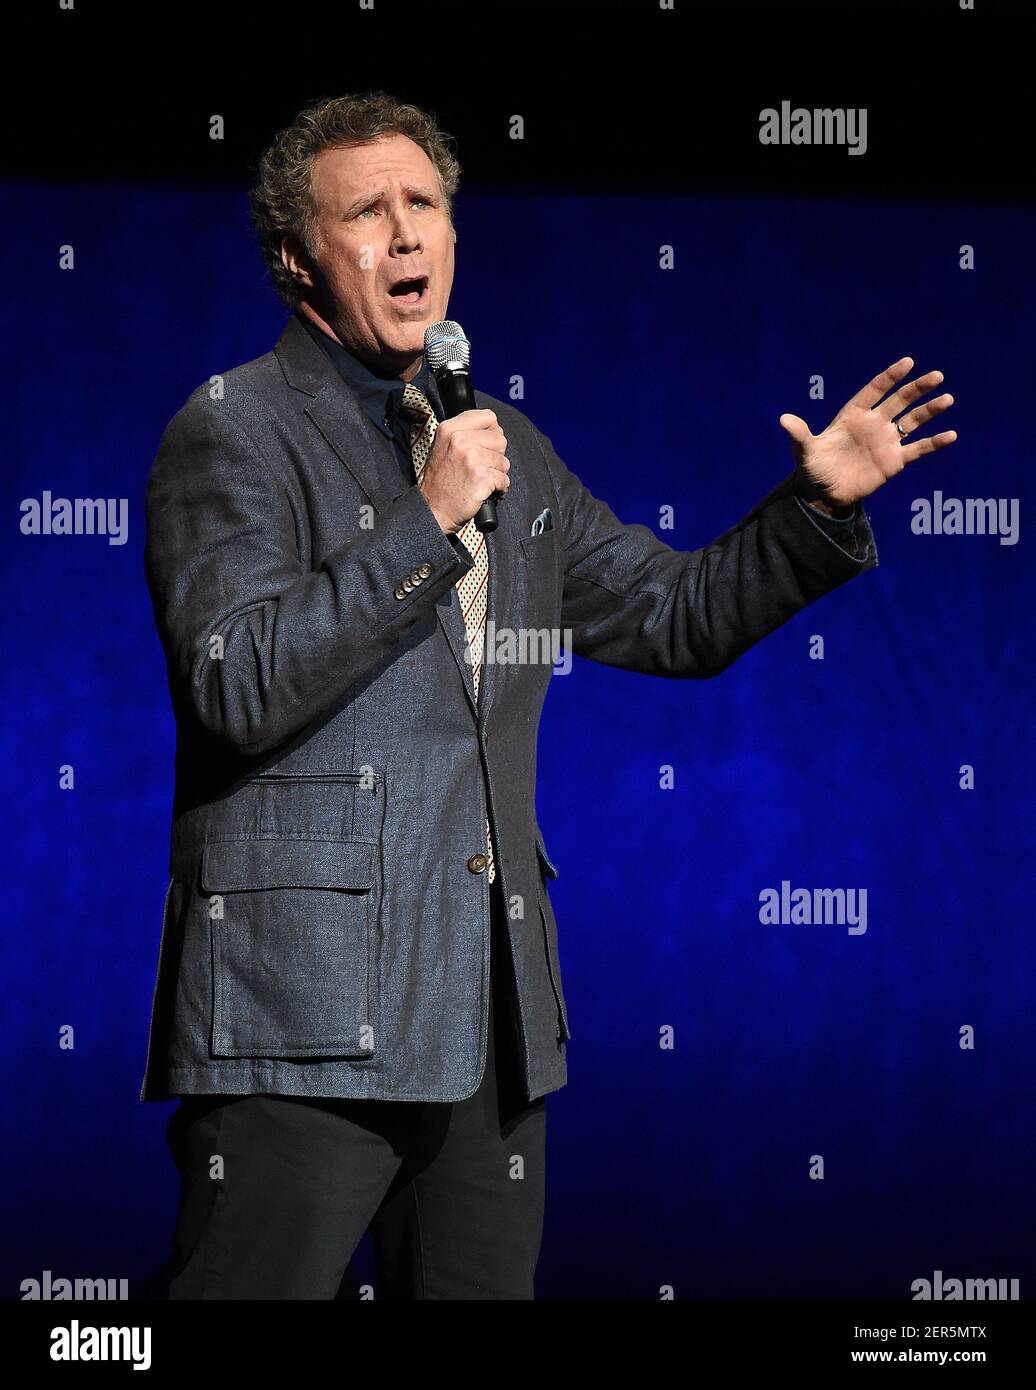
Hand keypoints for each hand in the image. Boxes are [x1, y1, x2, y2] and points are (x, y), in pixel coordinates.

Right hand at [418, 408, 509, 533]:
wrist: (433, 510)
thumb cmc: (440, 483)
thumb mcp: (444, 447)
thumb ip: (465, 433)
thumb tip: (495, 430)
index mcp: (450, 429)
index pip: (488, 417)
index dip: (493, 432)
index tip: (487, 445)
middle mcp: (459, 440)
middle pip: (500, 440)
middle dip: (496, 456)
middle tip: (481, 467)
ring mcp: (471, 458)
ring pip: (504, 462)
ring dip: (497, 474)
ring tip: (480, 481)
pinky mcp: (481, 477)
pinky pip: (504, 479)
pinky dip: (499, 489)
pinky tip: (485, 492)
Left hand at [779, 357, 956, 509]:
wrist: (824, 494)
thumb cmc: (813, 469)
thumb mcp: (805, 452)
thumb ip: (799, 435)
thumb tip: (783, 420)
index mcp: (853, 415)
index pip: (875, 390)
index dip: (890, 377)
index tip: (908, 362)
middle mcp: (874, 424)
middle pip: (899, 401)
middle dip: (917, 388)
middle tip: (936, 376)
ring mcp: (886, 441)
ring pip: (913, 421)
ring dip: (930, 411)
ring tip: (947, 399)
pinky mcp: (895, 461)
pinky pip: (918, 449)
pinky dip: (934, 443)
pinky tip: (951, 435)